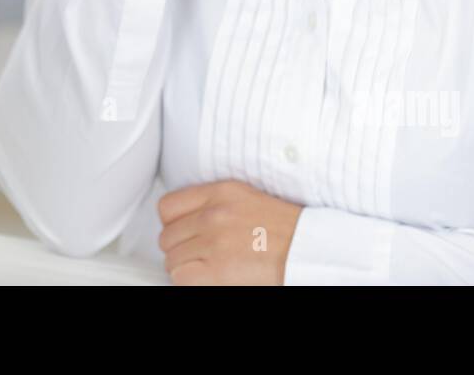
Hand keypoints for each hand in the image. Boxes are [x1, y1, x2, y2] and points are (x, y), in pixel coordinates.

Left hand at [157, 179, 303, 284]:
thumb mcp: (245, 198)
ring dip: (185, 267)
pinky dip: (189, 282)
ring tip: (206, 268)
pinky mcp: (216, 270)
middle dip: (180, 249)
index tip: (182, 234)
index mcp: (219, 192)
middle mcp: (213, 214)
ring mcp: (213, 242)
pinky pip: (180, 277)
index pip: (167, 207)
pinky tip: (207, 279)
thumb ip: (213, 203)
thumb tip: (185, 221)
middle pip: (167, 236)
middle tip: (199, 256)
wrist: (307, 248)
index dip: (172, 225)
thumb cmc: (283, 229)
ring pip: (172, 259)